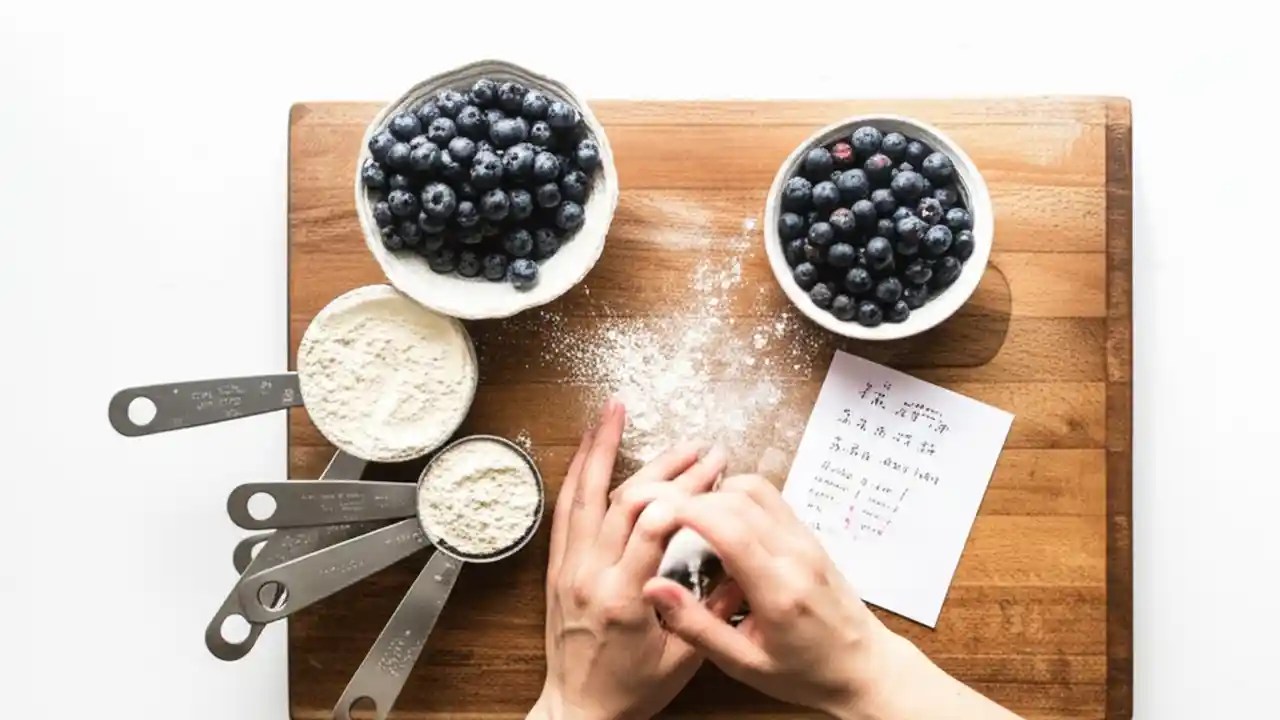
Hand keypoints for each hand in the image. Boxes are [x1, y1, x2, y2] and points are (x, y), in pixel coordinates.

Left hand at [531, 399, 737, 719]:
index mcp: (624, 599)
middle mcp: (590, 576)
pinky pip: (566, 509)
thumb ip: (711, 612)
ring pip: (585, 494)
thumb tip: (741, 568)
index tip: (713, 471)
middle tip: (699, 447)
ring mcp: (569, 567)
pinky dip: (578, 473)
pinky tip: (588, 447)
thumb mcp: (684, 662)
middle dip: (666, 468)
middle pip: (625, 502)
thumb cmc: (630, 690)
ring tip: (615, 410)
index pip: (652, 528)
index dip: (686, 493)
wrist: (578, 709)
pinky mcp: (559, 566)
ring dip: (602, 449)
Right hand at [640, 473, 889, 716]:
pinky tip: (719, 521)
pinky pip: (769, 498)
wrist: (864, 667)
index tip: (655, 514)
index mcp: (779, 591)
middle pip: (738, 499)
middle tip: (661, 513)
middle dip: (693, 498)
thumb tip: (653, 588)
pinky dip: (736, 497)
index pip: (730, 529)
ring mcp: (806, 540)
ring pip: (755, 488)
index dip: (688, 511)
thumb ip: (696, 626)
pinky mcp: (808, 534)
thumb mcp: (743, 664)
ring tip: (688, 516)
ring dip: (716, 493)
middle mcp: (795, 555)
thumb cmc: (804, 672)